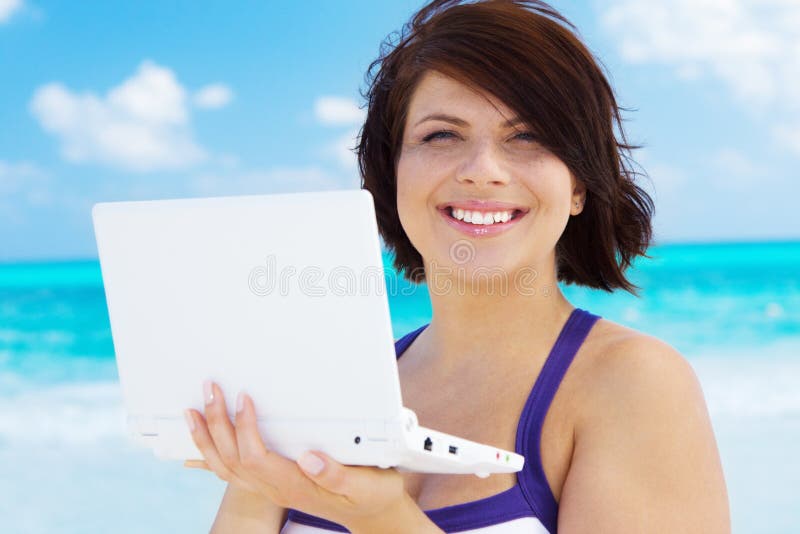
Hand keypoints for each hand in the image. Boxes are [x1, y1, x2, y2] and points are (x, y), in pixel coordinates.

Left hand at [184, 381, 438, 532]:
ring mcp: (271, 489)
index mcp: (295, 485)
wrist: (373, 512)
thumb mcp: (366, 485)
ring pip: (225, 468)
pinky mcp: (272, 484)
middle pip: (232, 460)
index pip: (256, 457)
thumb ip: (336, 473)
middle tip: (210, 390)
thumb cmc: (372, 494)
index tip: (244, 398)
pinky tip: (197, 452)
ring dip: (206, 439)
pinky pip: (232, 473)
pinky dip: (210, 459)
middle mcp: (276, 489)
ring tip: (192, 412)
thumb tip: (308, 456)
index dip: (245, 428)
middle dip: (217, 424)